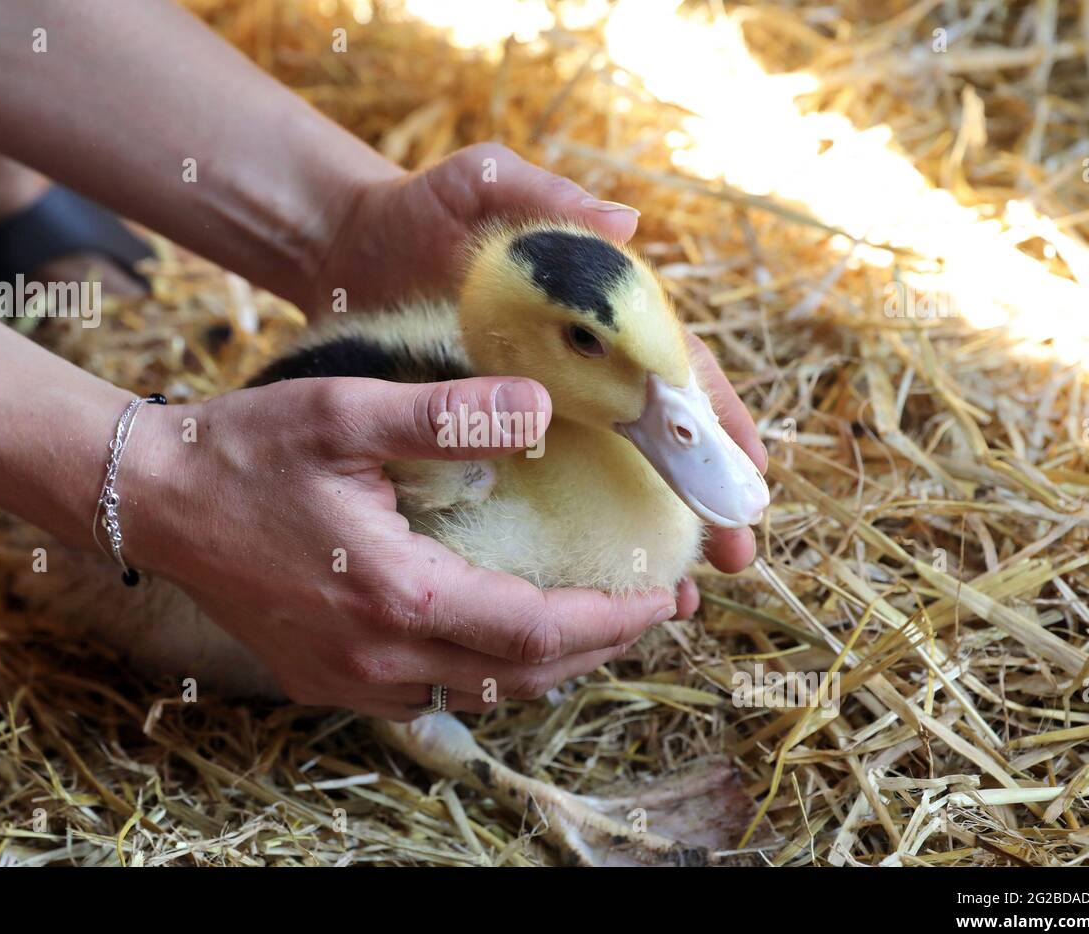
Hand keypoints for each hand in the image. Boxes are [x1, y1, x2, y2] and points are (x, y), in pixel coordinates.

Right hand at [126, 375, 677, 719]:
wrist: (152, 500)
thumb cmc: (246, 453)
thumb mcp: (346, 415)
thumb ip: (447, 415)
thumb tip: (542, 409)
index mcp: (396, 598)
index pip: (535, 631)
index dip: (609, 618)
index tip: (661, 594)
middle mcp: (378, 660)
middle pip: (520, 676)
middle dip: (600, 645)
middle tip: (655, 606)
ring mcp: (349, 681)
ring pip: (481, 694)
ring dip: (550, 662)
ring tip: (600, 620)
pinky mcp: (326, 680)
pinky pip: (434, 693)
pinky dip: (490, 671)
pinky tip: (507, 634)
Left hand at [316, 143, 767, 616]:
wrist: (339, 245)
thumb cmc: (416, 208)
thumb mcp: (479, 185)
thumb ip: (543, 194)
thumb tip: (628, 225)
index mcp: (597, 304)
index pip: (676, 362)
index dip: (718, 419)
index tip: (749, 475)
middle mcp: (582, 358)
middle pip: (662, 432)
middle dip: (705, 494)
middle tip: (736, 558)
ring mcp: (542, 399)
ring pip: (616, 472)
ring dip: (653, 529)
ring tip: (680, 595)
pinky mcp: (497, 431)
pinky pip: (552, 489)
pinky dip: (579, 535)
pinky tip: (591, 586)